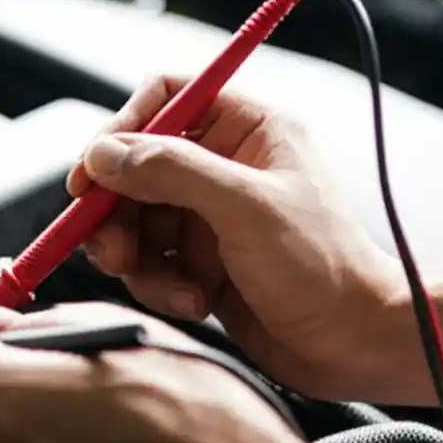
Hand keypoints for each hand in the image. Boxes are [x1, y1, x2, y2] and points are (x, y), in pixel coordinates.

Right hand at [66, 76, 404, 398]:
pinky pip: (146, 262)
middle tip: (113, 250)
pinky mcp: (197, 260)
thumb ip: (172, 171)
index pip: (164, 98)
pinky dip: (158, 286)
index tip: (91, 174)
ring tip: (171, 287)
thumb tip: (104, 154)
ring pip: (131, 221)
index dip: (120, 131)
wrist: (352, 344)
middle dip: (115, 213)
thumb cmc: (324, 269)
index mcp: (247, 128)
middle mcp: (222, 165)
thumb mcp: (246, 209)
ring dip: (136, 259)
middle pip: (132, 168)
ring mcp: (207, 214)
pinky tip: (196, 302)